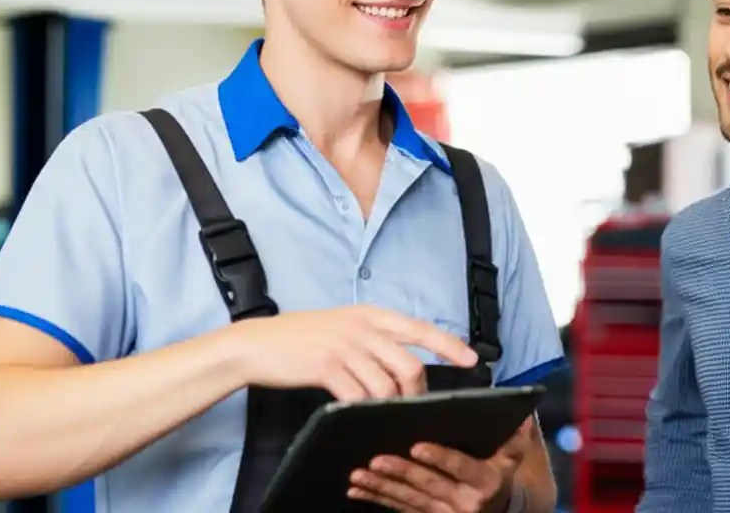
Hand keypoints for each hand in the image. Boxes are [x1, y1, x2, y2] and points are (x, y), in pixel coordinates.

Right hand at [227, 305, 477, 400]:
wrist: (258, 344)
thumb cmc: (302, 338)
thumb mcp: (343, 326)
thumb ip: (374, 338)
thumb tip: (405, 363)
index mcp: (370, 314)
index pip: (419, 329)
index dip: (448, 344)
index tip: (471, 359)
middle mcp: (362, 327)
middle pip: (409, 365)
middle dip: (417, 393)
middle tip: (415, 408)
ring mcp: (345, 346)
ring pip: (386, 385)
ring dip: (390, 405)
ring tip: (385, 414)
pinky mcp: (326, 366)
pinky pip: (358, 396)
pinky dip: (363, 408)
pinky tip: (359, 412)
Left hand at [347, 417, 533, 512]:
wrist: (496, 511)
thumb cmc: (497, 475)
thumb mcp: (511, 459)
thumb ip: (515, 439)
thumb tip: (522, 416)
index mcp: (485, 481)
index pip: (460, 467)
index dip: (439, 458)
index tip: (417, 446)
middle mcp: (464, 501)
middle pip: (428, 484)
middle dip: (400, 472)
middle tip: (376, 459)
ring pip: (408, 499)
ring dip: (381, 487)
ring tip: (358, 474)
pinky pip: (399, 509)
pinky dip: (376, 499)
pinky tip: (356, 490)